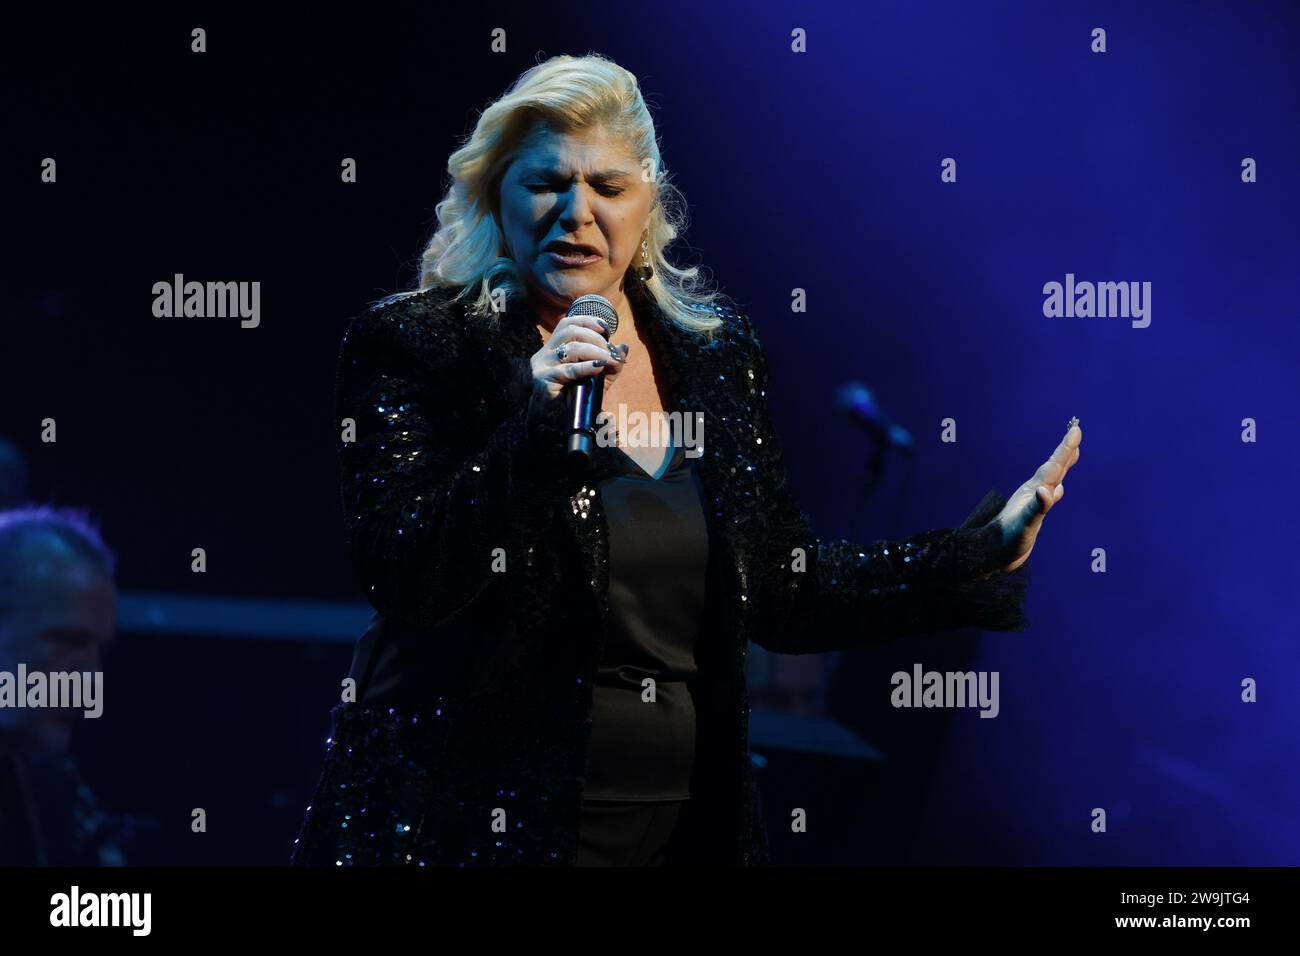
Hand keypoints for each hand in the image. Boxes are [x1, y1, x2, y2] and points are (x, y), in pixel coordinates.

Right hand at [530, 313, 629, 401]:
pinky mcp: (543, 380)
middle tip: (610, 353)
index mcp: (554, 349)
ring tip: (608, 361)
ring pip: (571, 348)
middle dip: (596, 339)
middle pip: (571, 332)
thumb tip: (624, 348)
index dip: (586, 321)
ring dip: (595, 352)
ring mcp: (542, 366)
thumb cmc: (576, 399)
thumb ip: (611, 363)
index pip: (567, 324)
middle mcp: (545, 354)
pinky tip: (597, 368)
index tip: (605, 328)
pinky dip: (585, 367)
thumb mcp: (597, 379)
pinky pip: (567, 370)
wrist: (557, 425)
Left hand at [995, 421, 1081, 571]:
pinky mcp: (1032, 515)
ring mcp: (1033, 503)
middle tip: (1075, 431)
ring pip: (1052, 479)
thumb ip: (1037, 507)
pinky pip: (1047, 497)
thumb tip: (1048, 491)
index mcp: (1034, 491)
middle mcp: (1034, 493)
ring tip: (1071, 453)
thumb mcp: (1025, 524)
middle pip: (1054, 467)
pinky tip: (1058, 490)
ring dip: (1062, 465)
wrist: (992, 553)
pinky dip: (1055, 491)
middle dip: (1066, 450)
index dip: (1066, 448)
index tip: (1076, 430)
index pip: (1054, 465)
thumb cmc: (1007, 540)